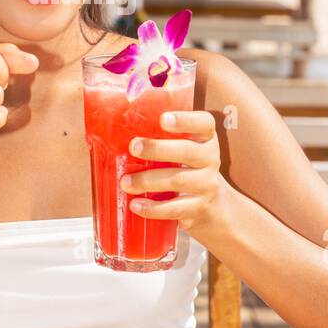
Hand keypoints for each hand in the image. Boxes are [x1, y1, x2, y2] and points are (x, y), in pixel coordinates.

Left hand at [120, 109, 226, 235]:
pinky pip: (175, 208)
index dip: (185, 120)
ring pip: (178, 181)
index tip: (163, 119)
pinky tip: (136, 205)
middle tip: (133, 147)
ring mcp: (207, 185)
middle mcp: (210, 159)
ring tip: (126, 182)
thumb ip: (160, 138)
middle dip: (158, 149)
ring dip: (148, 181)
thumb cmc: (185, 167)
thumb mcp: (182, 148)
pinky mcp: (198, 208)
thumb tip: (115, 130)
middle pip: (188, 151)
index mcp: (205, 138)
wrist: (212, 204)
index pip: (204, 123)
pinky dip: (153, 208)